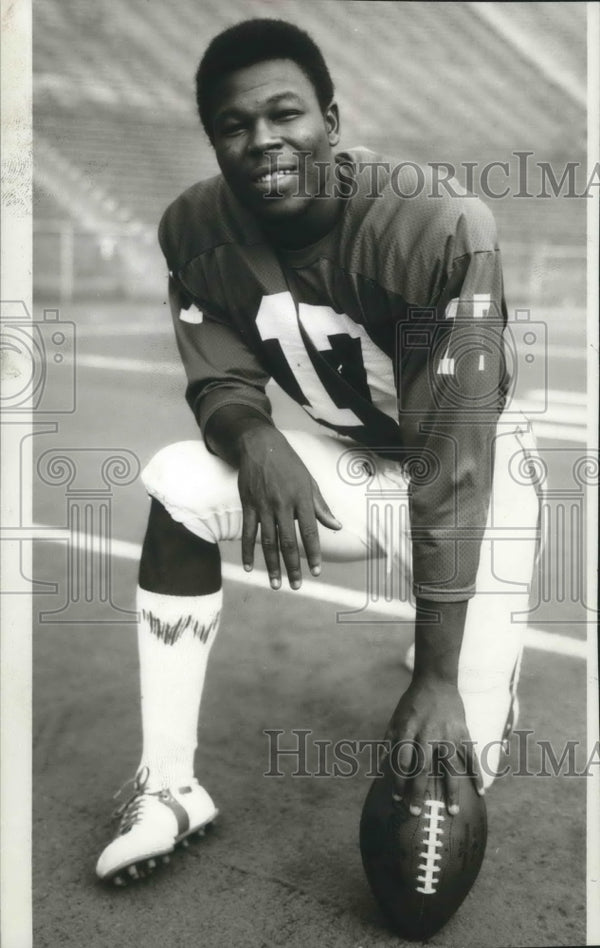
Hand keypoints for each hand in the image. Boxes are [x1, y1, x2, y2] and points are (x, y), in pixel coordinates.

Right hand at [236, 426, 340, 588]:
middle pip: (288, 541)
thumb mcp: (309, 481)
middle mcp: (282, 504)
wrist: (260, 445)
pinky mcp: (248, 505)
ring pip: (268, 541)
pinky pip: (247, 532)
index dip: (313, 553)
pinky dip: (248, 551)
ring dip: (272, 565)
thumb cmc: (290, 465)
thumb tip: (337, 526)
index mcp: (302, 498)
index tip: (316, 572)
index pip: (310, 532)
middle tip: (297, 586)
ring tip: (276, 584)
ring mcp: (263, 505)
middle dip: (293, 567)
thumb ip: (321, 507)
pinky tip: (250, 568)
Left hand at [383, 676, 482, 815]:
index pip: (401, 761)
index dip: (397, 781)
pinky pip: (470, 755)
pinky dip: (476, 773)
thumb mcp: (396, 718)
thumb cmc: (411, 702)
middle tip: (416, 813)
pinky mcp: (462, 731)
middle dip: (418, 791)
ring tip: (453, 812)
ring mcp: (447, 733)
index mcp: (407, 730)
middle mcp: (427, 733)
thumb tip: (381, 766)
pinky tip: (481, 791)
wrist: (436, 680)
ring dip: (451, 790)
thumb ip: (390, 741)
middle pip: (422, 768)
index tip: (396, 799)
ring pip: (450, 766)